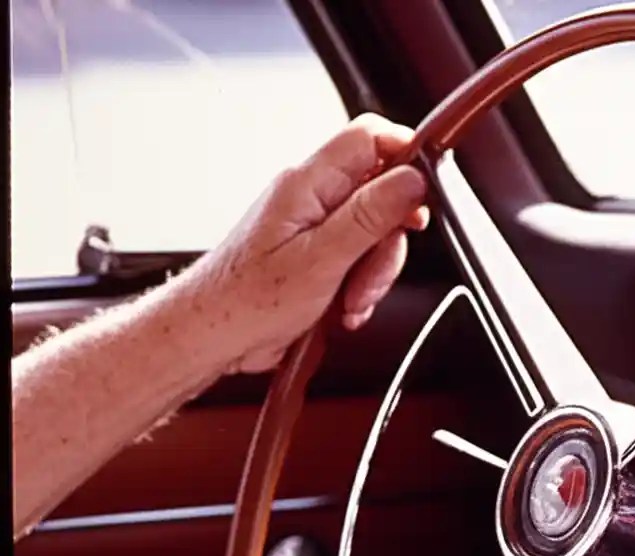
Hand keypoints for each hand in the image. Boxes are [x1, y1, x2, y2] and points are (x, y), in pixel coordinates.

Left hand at [181, 113, 428, 372]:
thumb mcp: (321, 260)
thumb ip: (370, 215)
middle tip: (373, 272)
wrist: (210, 336)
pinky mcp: (315, 252)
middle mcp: (310, 196)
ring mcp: (313, 224)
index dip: (405, 157)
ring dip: (374, 271)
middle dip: (389, 239)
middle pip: (381, 193)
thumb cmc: (246, 302)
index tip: (422, 197)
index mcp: (308, 184)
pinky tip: (343, 307)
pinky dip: (360, 284)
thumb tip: (412, 179)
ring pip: (374, 230)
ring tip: (351, 300)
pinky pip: (358, 256)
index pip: (370, 138)